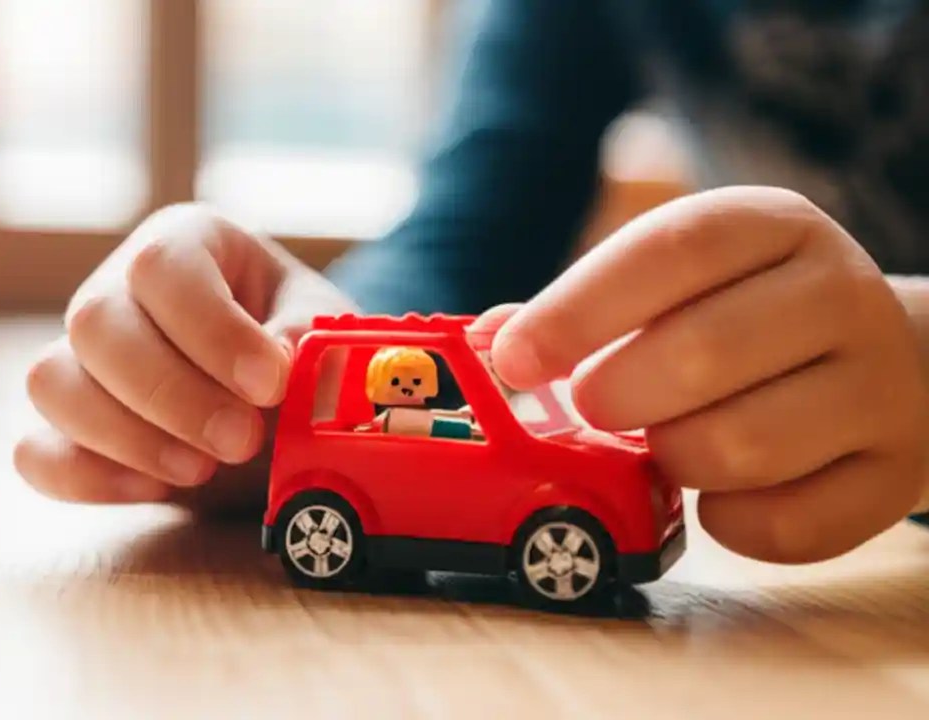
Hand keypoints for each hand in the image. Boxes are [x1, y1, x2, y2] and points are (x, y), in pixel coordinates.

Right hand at [14, 204, 355, 515]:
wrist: (283, 404)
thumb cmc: (297, 350)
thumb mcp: (321, 332)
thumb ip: (308, 340)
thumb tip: (280, 357)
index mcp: (183, 243)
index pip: (162, 265)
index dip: (211, 328)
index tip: (268, 384)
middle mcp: (117, 290)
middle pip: (95, 323)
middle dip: (171, 395)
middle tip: (241, 440)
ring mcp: (81, 359)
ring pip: (52, 384)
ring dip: (128, 437)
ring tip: (203, 468)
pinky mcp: (68, 429)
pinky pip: (37, 453)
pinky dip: (88, 478)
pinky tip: (155, 489)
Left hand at [489, 186, 928, 562]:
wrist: (895, 359)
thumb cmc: (745, 315)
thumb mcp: (681, 282)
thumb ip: (587, 307)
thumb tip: (489, 340)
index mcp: (773, 226)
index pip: (671, 250)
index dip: (577, 310)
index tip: (513, 359)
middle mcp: (839, 294)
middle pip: (702, 353)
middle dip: (616, 396)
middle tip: (595, 406)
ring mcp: (880, 386)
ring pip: (740, 447)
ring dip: (672, 460)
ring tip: (669, 440)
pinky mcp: (895, 474)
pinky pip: (787, 527)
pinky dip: (728, 524)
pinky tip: (719, 493)